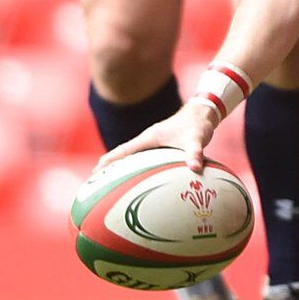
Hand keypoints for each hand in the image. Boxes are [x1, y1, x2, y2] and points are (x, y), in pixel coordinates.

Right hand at [97, 97, 218, 172]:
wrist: (203, 113)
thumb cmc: (197, 125)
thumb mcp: (196, 139)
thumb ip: (195, 153)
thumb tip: (195, 168)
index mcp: (149, 138)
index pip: (123, 151)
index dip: (108, 162)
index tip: (95, 174)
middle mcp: (148, 140)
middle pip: (122, 155)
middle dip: (109, 168)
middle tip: (96, 184)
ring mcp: (153, 143)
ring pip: (132, 158)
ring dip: (121, 169)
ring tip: (110, 185)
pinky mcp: (160, 147)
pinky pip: (143, 160)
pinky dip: (136, 169)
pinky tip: (138, 181)